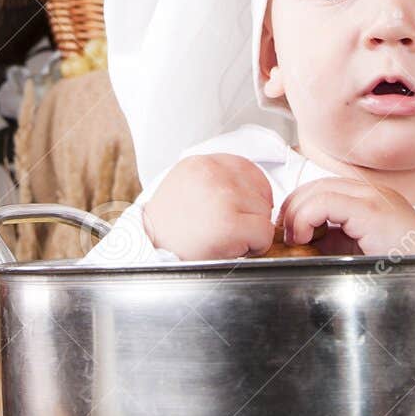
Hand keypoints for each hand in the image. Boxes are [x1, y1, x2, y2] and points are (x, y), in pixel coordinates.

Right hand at [142, 153, 275, 259]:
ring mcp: (222, 196)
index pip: (247, 169)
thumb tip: (251, 186)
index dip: (249, 194)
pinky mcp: (229, 224)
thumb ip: (216, 179)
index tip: (236, 210)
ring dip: (253, 230)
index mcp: (201, 163)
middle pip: (261, 190)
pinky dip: (256, 246)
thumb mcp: (186, 187)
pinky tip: (232, 247)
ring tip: (225, 238)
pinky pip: (264, 233)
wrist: (149, 252)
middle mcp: (212, 173)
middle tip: (226, 229)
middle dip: (252, 213)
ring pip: (265, 212)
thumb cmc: (169, 229)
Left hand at [278, 177, 414, 257]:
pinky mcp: (372, 209)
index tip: (290, 232)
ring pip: (315, 190)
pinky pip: (324, 202)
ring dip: (296, 214)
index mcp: (369, 200)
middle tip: (286, 235)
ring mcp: (373, 197)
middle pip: (314, 185)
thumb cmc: (406, 267)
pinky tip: (304, 237)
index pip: (321, 189)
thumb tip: (298, 242)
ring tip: (295, 238)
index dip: (298, 207)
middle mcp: (371, 192)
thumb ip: (333, 241)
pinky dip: (305, 218)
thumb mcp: (358, 251)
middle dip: (292, 209)